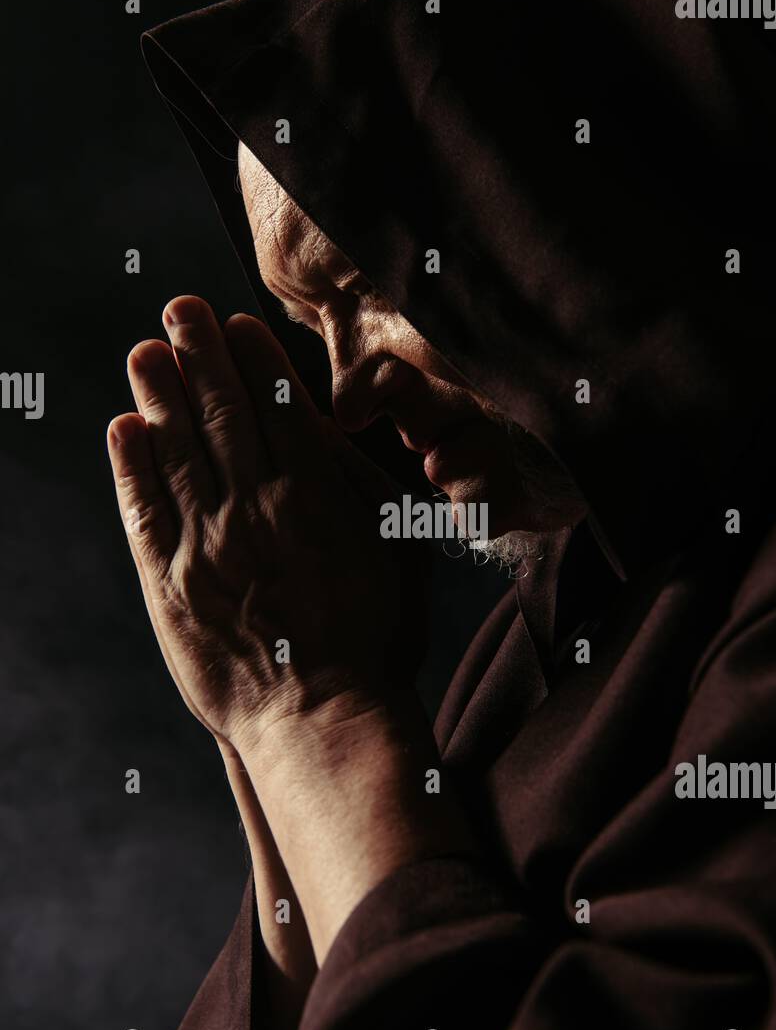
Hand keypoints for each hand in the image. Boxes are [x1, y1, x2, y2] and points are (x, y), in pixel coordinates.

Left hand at [107, 296, 427, 757]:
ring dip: (158, 393)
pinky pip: (143, 509)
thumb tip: (325, 434)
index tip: (237, 323)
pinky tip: (123, 429)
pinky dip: (130, 465)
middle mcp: (255, 505)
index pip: (277, 405)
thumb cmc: (377, 642)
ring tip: (145, 351)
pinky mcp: (169, 582)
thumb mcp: (398, 554)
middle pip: (221, 411)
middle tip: (180, 308)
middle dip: (199, 352)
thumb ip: (361, 489)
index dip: (254, 357)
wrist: (323, 720)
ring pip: (175, 449)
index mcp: (314, 495)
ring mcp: (206, 542)